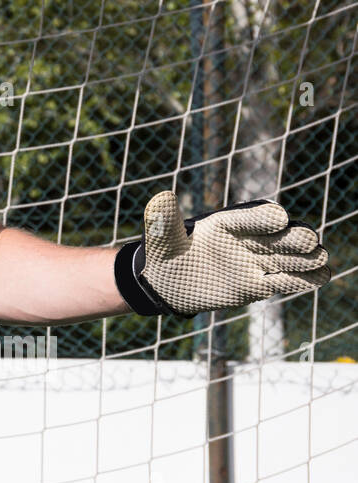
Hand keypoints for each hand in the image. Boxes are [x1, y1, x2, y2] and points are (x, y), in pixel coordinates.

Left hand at [115, 190, 331, 316]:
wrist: (167, 283)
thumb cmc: (163, 255)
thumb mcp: (160, 240)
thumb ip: (164, 222)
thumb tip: (161, 198)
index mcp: (223, 224)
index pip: (247, 218)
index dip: (262, 218)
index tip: (279, 217)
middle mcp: (245, 240)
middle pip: (276, 236)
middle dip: (292, 237)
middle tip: (308, 240)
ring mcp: (255, 262)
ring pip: (287, 258)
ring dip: (304, 257)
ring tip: (320, 256)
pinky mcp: (259, 284)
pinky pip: (285, 281)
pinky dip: (303, 279)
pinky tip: (321, 276)